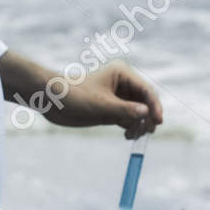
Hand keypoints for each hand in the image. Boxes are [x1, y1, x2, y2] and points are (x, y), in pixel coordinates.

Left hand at [47, 60, 163, 137]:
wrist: (51, 100)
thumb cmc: (74, 96)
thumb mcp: (101, 105)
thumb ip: (124, 110)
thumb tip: (146, 113)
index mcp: (123, 74)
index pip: (146, 90)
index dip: (155, 106)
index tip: (158, 121)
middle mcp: (123, 84)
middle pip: (145, 102)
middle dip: (147, 117)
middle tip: (146, 132)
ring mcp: (118, 97)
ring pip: (138, 112)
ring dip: (139, 124)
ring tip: (132, 135)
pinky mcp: (111, 109)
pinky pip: (128, 119)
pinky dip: (131, 127)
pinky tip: (127, 135)